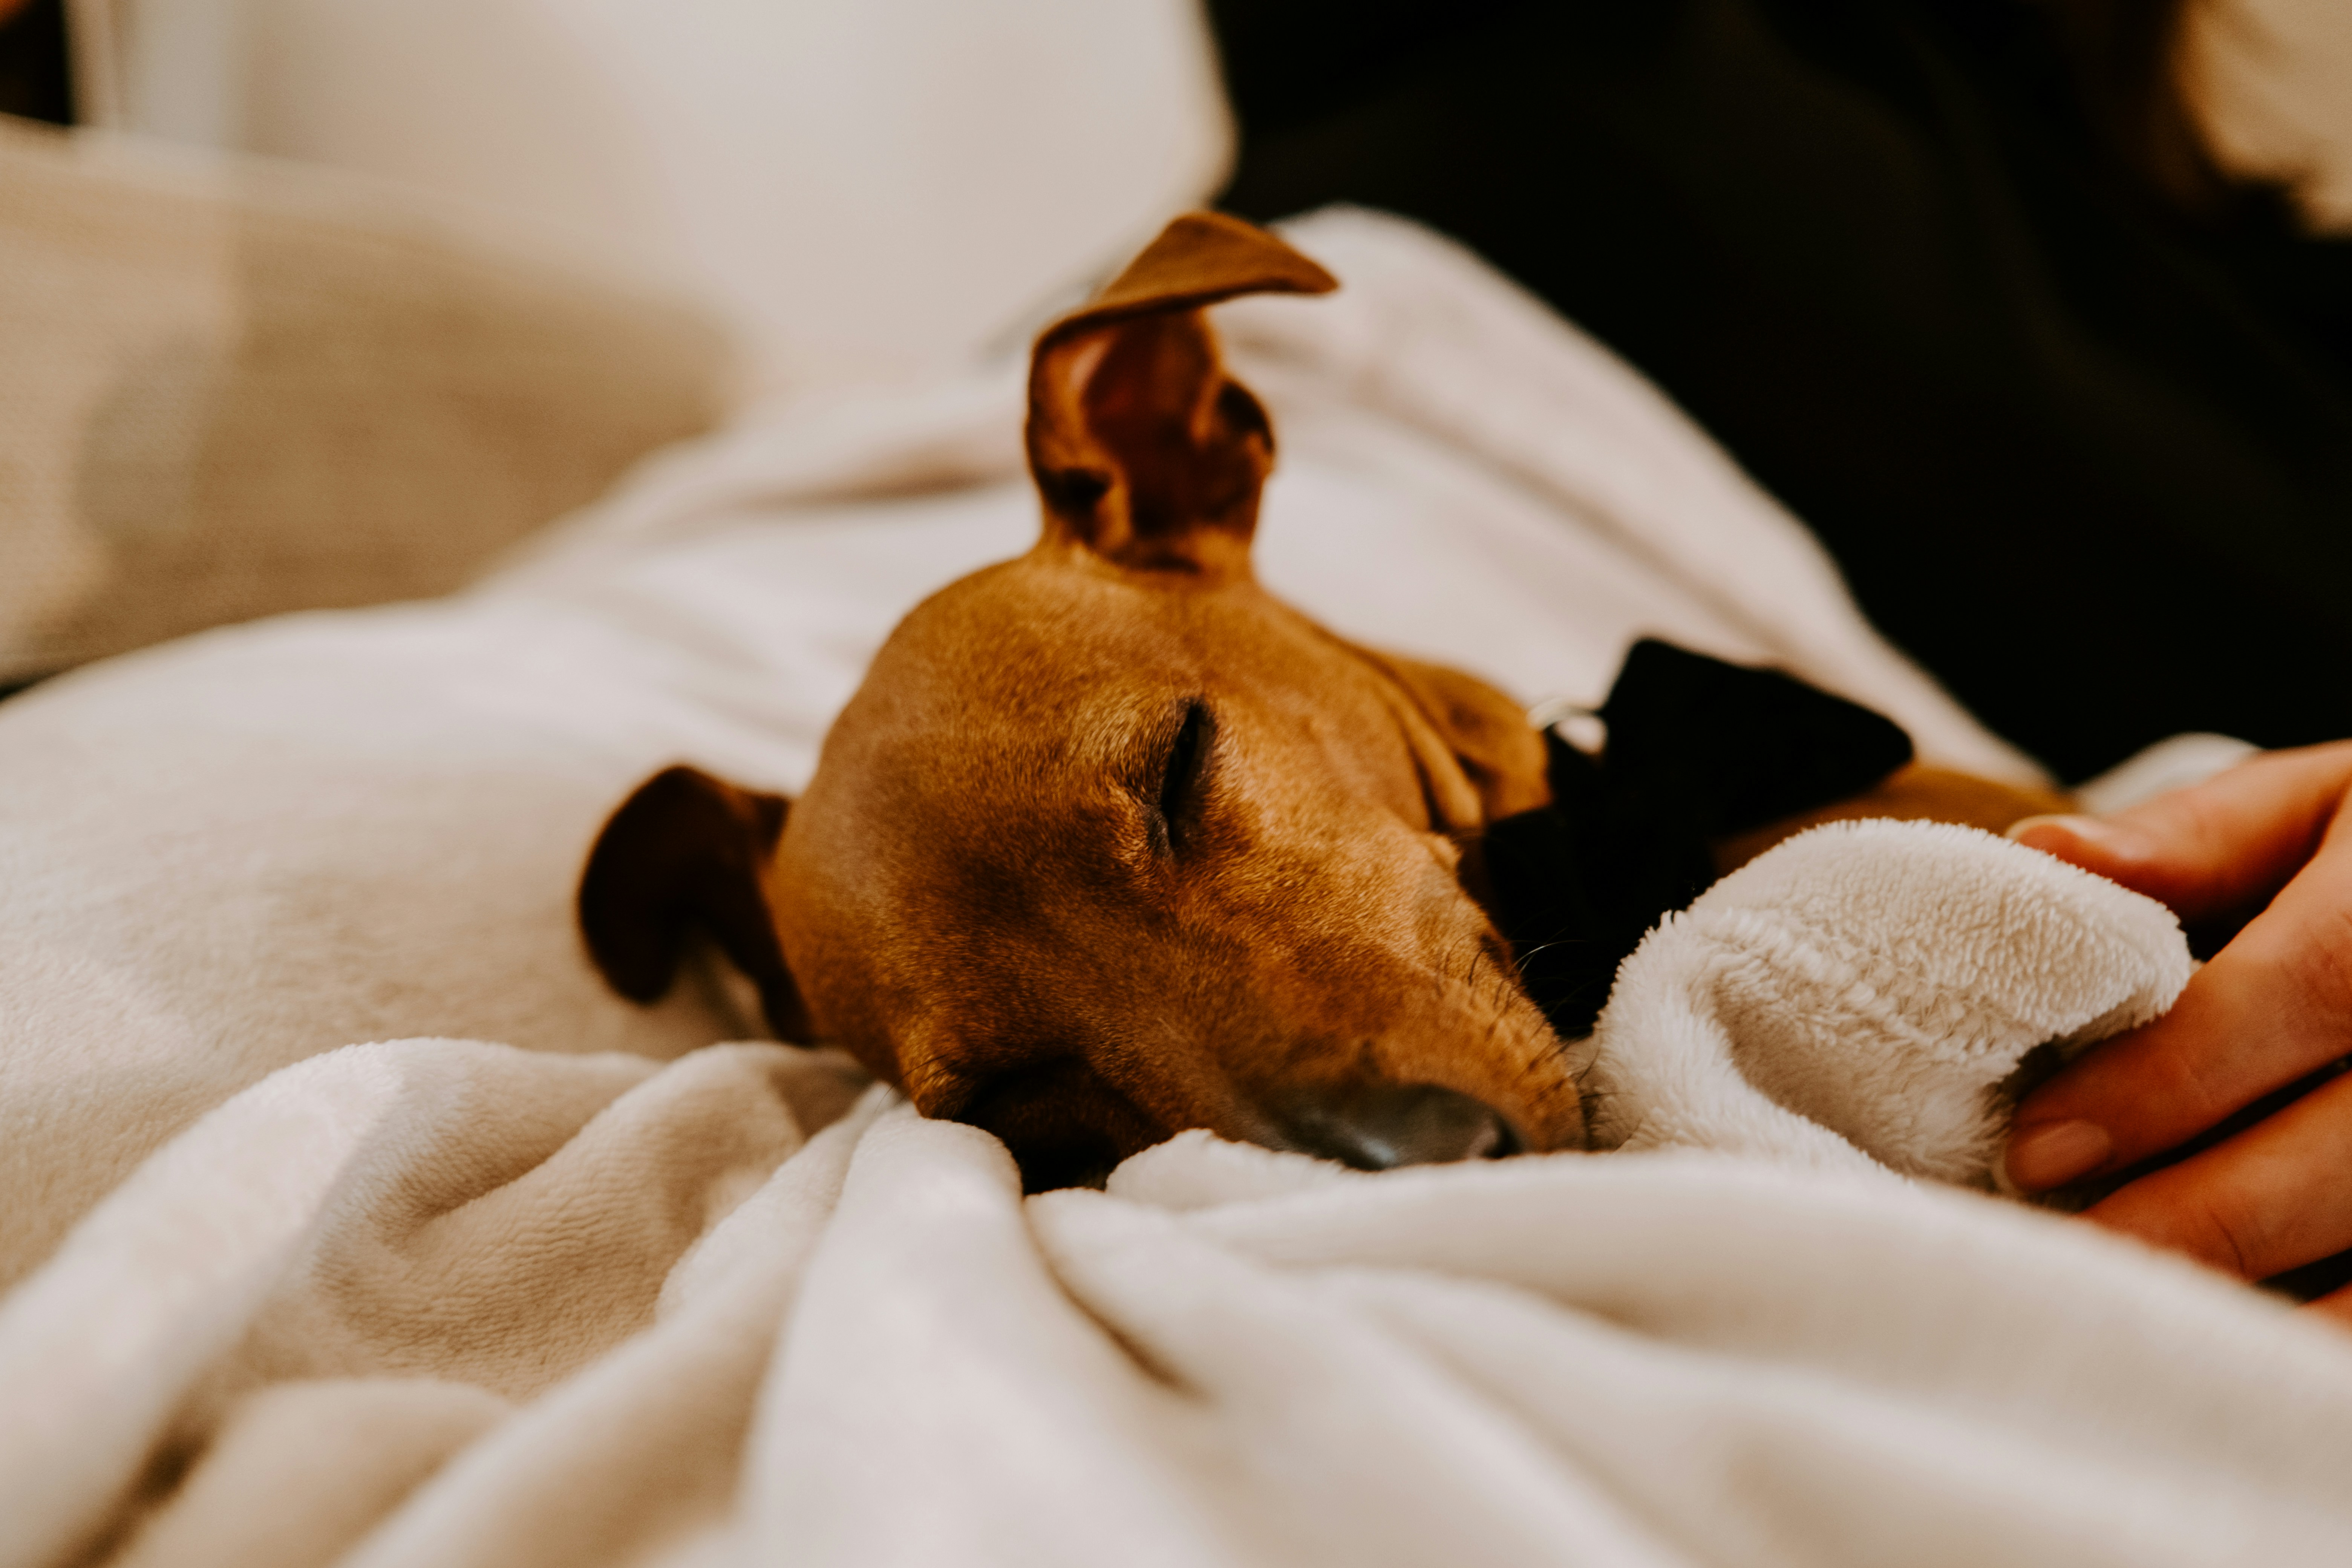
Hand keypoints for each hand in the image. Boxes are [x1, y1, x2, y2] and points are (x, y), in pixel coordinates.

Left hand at [2003, 741, 2351, 1323]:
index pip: (2313, 991)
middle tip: (2076, 1249)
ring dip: (2276, 1293)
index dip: (2169, 1078)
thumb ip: (2194, 840)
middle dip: (2207, 1212)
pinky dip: (2340, 1332)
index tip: (2039, 1145)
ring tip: (2144, 1315)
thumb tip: (2045, 851)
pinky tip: (2254, 1344)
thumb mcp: (2327, 806)